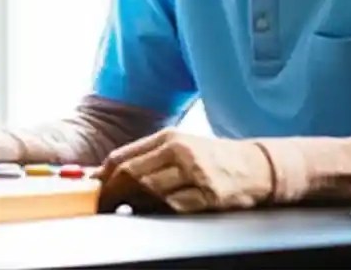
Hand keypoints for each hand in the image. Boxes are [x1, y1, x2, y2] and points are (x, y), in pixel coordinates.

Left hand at [93, 129, 273, 213]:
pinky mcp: (209, 194)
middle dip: (112, 192)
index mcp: (168, 138)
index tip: (93, 189)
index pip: (123, 157)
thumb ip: (148, 158)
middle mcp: (180, 151)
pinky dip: (161, 212)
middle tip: (105, 204)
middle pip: (131, 175)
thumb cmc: (214, 158)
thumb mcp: (180, 147)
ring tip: (130, 208)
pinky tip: (158, 212)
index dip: (102, 176)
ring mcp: (195, 173)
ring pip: (149, 192)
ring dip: (135, 204)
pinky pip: (174, 207)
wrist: (256, 166)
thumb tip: (107, 174)